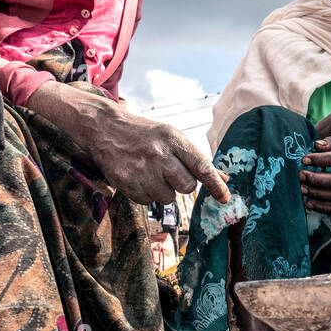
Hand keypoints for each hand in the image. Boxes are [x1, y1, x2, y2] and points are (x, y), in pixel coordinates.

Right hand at [27, 82, 229, 204]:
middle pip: (187, 186)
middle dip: (182, 185)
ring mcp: (141, 170)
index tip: (225, 197)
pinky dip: (146, 193)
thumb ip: (197, 160)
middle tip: (169, 172)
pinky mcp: (127, 183)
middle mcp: (159, 154)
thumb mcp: (171, 138)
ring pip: (168, 198)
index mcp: (173, 139)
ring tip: (149, 172)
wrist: (105, 128)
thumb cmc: (145, 135)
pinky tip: (138, 177)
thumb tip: (224, 180)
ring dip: (163, 190)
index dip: (215, 185)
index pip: (201, 166)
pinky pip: (149, 202)